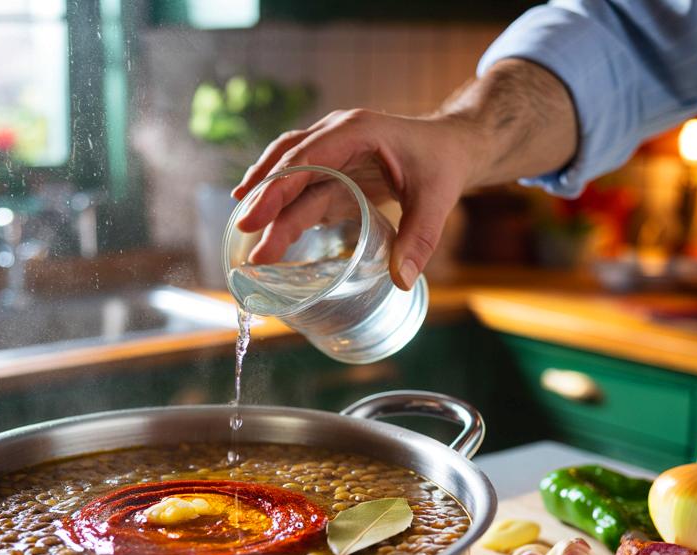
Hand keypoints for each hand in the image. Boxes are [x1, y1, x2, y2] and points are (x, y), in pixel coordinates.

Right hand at [231, 110, 481, 289]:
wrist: (452, 144)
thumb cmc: (443, 164)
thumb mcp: (437, 200)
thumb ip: (419, 239)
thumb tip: (400, 281)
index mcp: (357, 131)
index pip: (306, 157)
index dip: (277, 187)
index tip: (254, 217)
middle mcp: (337, 134)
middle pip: (289, 163)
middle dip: (264, 197)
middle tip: (244, 232)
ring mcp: (332, 147)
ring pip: (288, 168)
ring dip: (266, 195)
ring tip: (246, 229)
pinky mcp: (334, 164)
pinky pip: (300, 179)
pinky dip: (281, 197)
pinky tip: (266, 221)